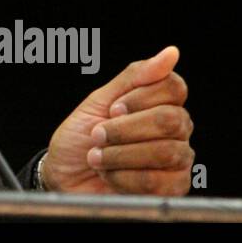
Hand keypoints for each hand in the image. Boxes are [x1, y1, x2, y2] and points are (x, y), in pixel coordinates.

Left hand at [41, 45, 193, 195]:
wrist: (63, 176)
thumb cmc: (81, 137)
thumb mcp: (98, 100)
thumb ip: (134, 77)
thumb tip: (171, 53)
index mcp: (160, 103)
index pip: (174, 88)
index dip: (140, 98)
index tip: (112, 108)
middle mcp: (176, 129)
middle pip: (171, 120)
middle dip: (125, 129)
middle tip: (98, 134)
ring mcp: (178, 160)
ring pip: (166, 152)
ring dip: (121, 154)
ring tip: (96, 157)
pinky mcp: (172, 188)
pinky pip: (159, 181)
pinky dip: (124, 177)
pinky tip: (109, 175)